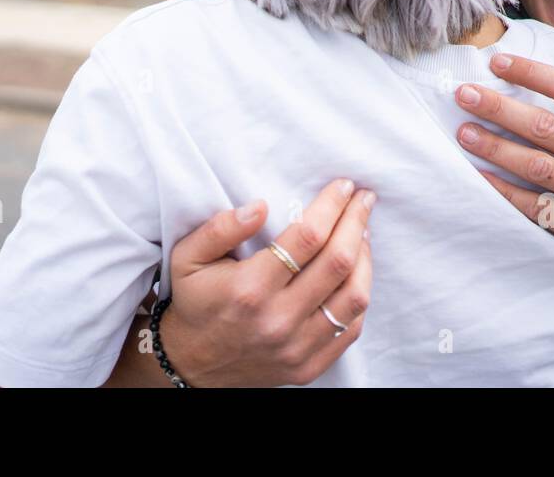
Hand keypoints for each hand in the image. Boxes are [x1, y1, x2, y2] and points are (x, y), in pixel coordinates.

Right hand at [155, 179, 375, 386]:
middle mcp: (278, 319)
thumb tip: (260, 206)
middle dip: (357, 222)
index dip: (332, 206)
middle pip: (338, 262)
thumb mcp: (188, 257)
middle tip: (363, 198)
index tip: (343, 186)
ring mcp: (297, 347)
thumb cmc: (194, 302)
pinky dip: (359, 294)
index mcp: (249, 288)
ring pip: (354, 296)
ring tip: (362, 233)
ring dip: (365, 258)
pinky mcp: (309, 366)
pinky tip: (356, 272)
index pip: (307, 237)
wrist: (192, 366)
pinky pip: (351, 328)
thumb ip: (220, 228)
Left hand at [455, 53, 553, 283]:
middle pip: (545, 127)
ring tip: (463, 131)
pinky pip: (533, 206)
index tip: (498, 63)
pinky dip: (503, 190)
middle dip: (499, 107)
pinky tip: (479, 175)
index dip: (531, 73)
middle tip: (464, 93)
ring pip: (535, 166)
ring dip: (494, 147)